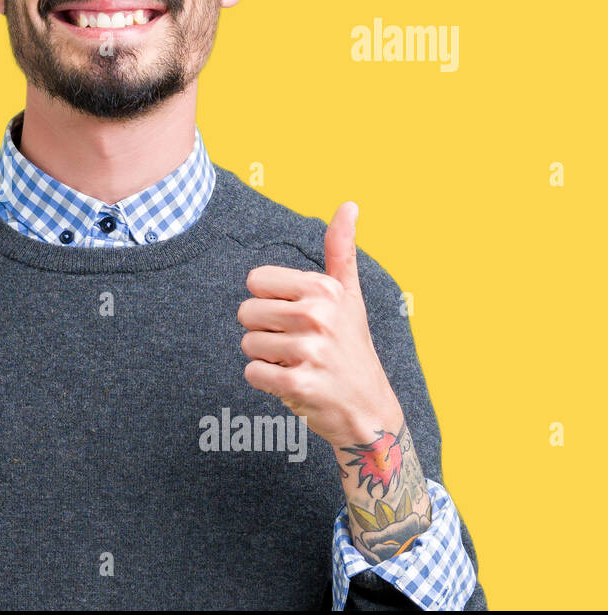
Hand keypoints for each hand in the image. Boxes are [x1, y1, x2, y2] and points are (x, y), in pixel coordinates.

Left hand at [236, 201, 402, 447]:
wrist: (369, 409)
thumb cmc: (351, 348)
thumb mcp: (349, 296)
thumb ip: (341, 250)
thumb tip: (349, 204)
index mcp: (324, 289)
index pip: (255, 281)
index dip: (269, 302)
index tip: (296, 318)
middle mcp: (318, 316)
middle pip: (246, 313)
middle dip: (264, 332)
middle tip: (296, 346)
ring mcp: (309, 351)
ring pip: (247, 345)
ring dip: (267, 359)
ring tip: (299, 365)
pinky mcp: (298, 385)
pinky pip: (252, 373)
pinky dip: (266, 382)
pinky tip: (294, 384)